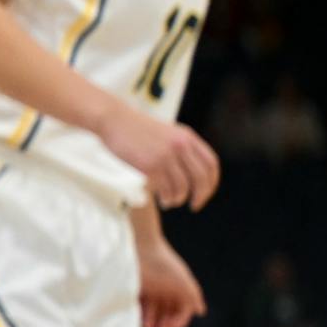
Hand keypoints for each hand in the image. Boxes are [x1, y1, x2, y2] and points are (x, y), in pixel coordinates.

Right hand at [98, 107, 219, 210]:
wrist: (114, 120)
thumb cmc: (136, 129)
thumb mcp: (166, 132)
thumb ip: (180, 146)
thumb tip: (190, 170)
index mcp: (187, 137)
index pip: (211, 163)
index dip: (212, 182)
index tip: (205, 193)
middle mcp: (180, 146)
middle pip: (201, 178)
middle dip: (201, 196)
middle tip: (195, 206)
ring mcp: (166, 155)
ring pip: (183, 187)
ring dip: (179, 199)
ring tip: (171, 203)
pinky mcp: (150, 165)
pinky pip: (166, 189)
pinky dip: (167, 198)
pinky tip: (162, 200)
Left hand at [138, 238, 206, 326]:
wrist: (142, 248)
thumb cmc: (165, 264)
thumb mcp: (182, 281)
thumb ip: (192, 296)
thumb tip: (200, 312)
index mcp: (181, 289)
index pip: (182, 311)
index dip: (179, 322)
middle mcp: (168, 291)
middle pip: (169, 314)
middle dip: (166, 325)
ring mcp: (153, 291)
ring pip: (155, 312)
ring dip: (153, 322)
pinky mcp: (139, 290)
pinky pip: (141, 307)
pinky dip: (141, 315)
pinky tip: (140, 320)